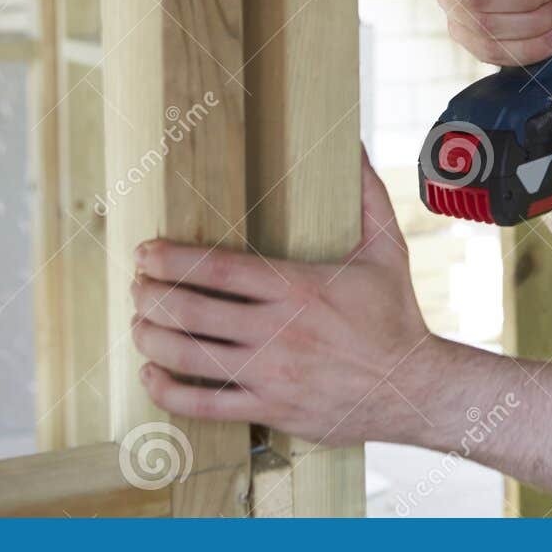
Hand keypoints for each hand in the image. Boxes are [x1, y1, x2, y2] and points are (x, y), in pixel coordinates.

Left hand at [131, 146, 435, 446]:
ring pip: (188, 357)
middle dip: (151, 295)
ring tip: (139, 323)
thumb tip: (356, 144)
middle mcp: (276, 331)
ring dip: (151, 338)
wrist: (413, 387)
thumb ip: (367, 194)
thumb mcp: (387, 248)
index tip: (144, 252)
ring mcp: (270, 373)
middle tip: (137, 285)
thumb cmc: (396, 315)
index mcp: (296, 287)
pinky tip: (152, 374)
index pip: (216, 269)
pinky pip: (204, 405)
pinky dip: (167, 390)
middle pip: (190, 311)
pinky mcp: (270, 408)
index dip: (170, 259)